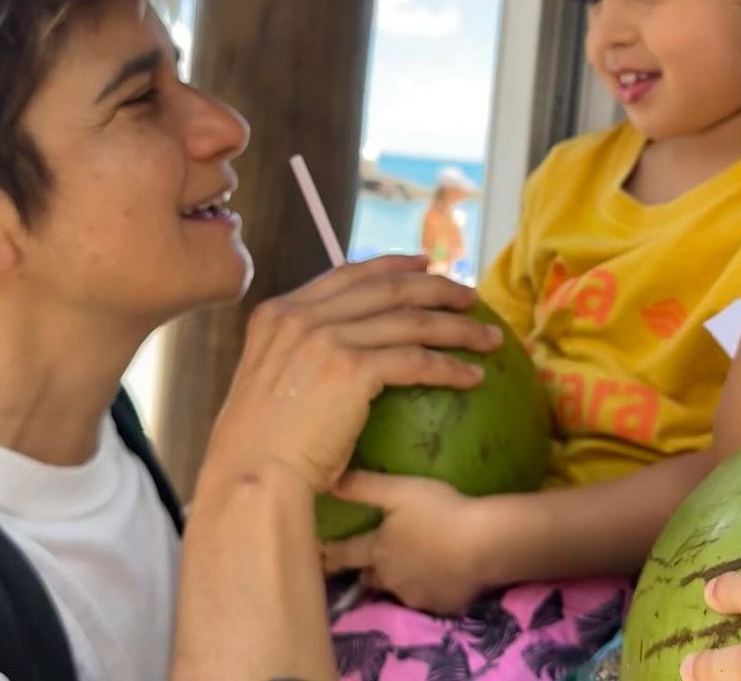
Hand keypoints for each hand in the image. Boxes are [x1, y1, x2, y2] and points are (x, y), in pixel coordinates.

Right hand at [196, 256, 501, 498]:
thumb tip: (344, 352)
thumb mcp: (271, 381)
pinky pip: (415, 360)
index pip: (348, 274)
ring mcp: (325, 337)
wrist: (251, 477)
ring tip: (489, 337)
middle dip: (436, 287)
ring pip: (409, 320)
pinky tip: (473, 376)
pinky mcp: (350, 367)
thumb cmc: (261, 448)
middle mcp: (301, 315)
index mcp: (279, 312)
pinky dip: (449, 367)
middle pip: (386, 288)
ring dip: (458, 328)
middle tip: (469, 295)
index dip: (392, 266)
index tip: (425, 264)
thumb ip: (301, 353)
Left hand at [322, 471, 489, 614]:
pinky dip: (428, 587)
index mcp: (377, 550)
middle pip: (370, 576)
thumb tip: (328, 482)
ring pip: (398, 589)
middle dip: (367, 569)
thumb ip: (363, 487)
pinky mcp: (440, 606)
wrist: (482, 544)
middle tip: (368, 561)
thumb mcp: (399, 490)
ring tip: (412, 564)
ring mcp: (416, 596)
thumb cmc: (438, 511)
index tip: (319, 555)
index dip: (331, 554)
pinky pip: (427, 597)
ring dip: (399, 579)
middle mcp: (390, 578)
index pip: (345, 554)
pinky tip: (440, 574)